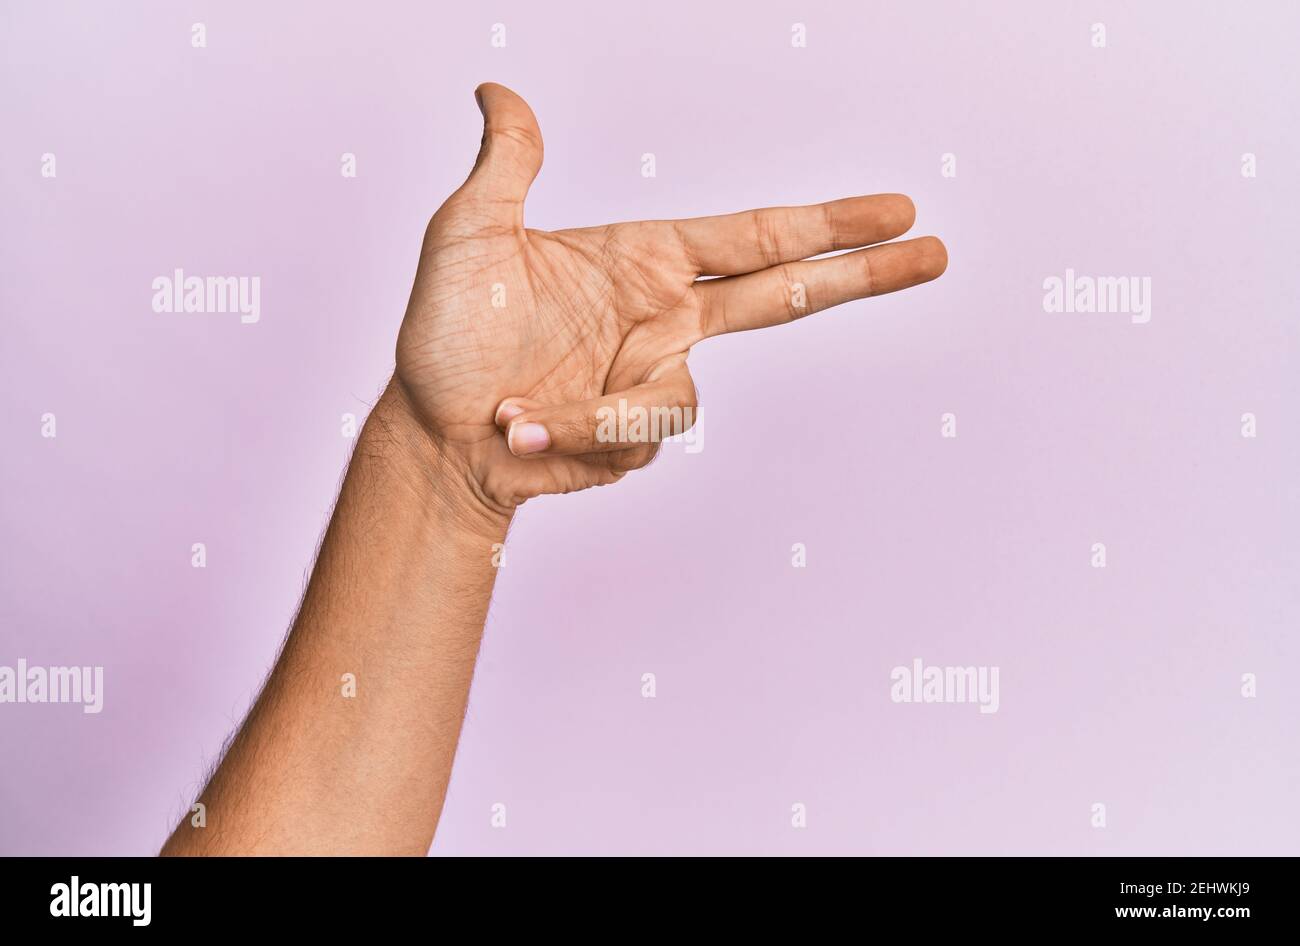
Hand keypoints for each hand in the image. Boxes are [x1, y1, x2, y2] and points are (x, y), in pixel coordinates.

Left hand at [395, 83, 946, 511]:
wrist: (432, 433)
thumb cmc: (445, 335)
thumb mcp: (466, 235)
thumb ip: (506, 167)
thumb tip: (499, 92)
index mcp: (642, 261)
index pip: (752, 237)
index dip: (825, 223)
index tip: (894, 210)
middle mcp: (661, 320)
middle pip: (783, 298)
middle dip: (861, 277)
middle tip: (936, 252)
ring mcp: (650, 384)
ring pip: (678, 404)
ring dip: (590, 413)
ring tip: (514, 413)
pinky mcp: (633, 442)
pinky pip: (632, 443)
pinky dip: (569, 438)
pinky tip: (520, 430)